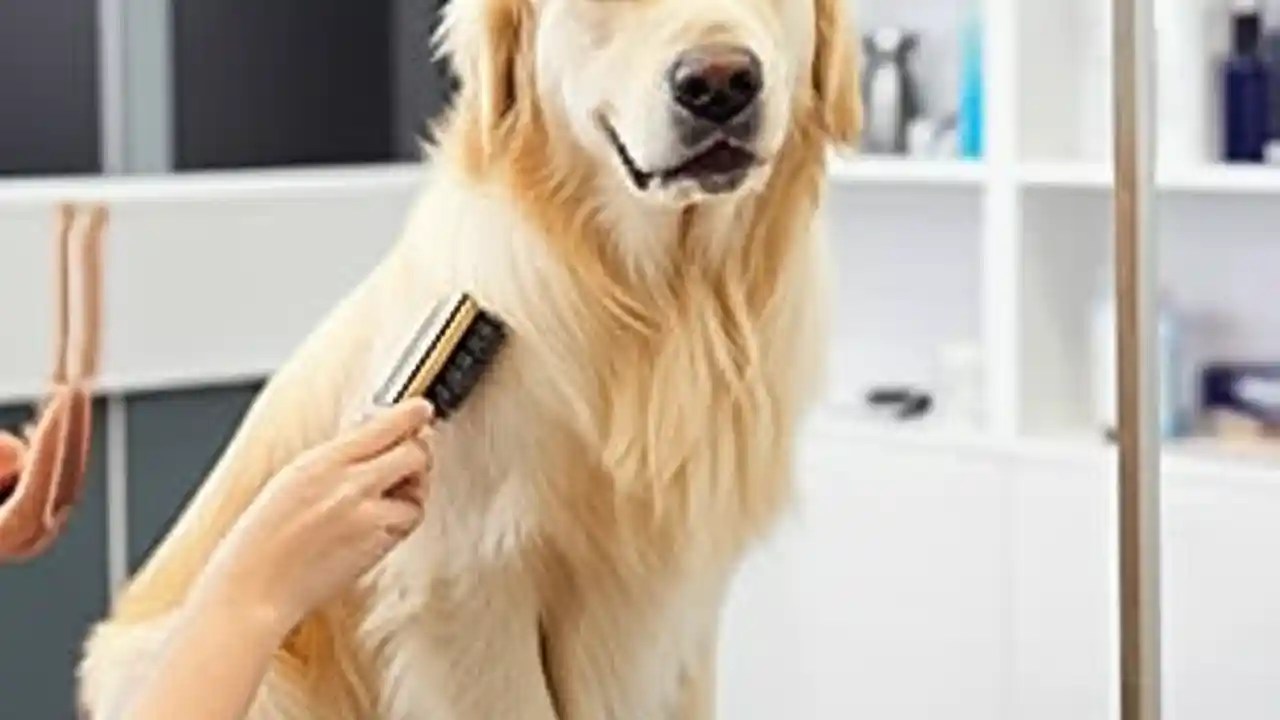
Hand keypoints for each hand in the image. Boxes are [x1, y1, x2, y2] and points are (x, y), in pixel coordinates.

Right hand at [189, 399, 433, 637]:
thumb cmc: (264, 537)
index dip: (411, 415)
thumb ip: (337, 457)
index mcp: (321, 461)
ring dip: (411, 491)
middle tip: (409, 460)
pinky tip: (377, 525)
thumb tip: (376, 435)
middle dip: (419, 453)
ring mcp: (366, 516)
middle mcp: (348, 484)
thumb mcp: (292, 478)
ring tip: (381, 500)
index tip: (421, 410)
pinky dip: (402, 519)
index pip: (383, 425)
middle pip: (415, 452)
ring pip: (419, 489)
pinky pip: (409, 520)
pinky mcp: (378, 544)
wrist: (255, 588)